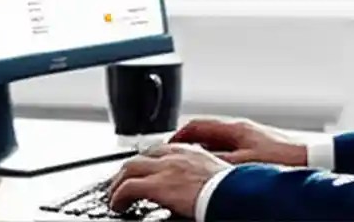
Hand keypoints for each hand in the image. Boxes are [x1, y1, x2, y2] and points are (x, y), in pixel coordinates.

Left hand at [107, 143, 229, 217]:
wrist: (237, 196)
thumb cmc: (232, 190)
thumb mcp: (216, 175)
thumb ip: (200, 174)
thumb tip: (195, 186)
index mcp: (192, 151)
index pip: (161, 149)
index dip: (148, 160)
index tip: (144, 169)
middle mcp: (176, 155)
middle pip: (141, 156)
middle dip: (129, 169)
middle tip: (123, 182)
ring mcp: (165, 168)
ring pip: (130, 168)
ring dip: (119, 182)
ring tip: (115, 195)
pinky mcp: (157, 185)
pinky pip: (128, 188)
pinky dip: (118, 196)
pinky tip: (118, 205)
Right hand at [168, 117, 307, 165]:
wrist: (313, 159)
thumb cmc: (283, 158)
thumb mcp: (242, 163)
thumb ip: (216, 161)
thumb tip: (194, 161)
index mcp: (235, 128)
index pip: (196, 125)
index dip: (177, 136)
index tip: (167, 147)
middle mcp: (242, 129)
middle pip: (206, 132)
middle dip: (188, 145)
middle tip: (176, 158)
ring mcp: (252, 137)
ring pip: (219, 142)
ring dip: (205, 152)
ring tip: (196, 167)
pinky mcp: (262, 147)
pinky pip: (232, 149)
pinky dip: (220, 158)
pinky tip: (222, 172)